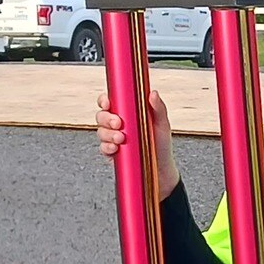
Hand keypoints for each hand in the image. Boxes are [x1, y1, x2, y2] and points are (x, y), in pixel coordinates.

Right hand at [95, 86, 178, 200]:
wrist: (161, 170)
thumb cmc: (161, 145)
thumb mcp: (162, 124)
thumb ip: (158, 108)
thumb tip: (154, 93)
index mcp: (128, 113)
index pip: (111, 102)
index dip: (105, 100)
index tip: (108, 103)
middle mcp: (118, 125)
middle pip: (102, 116)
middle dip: (107, 118)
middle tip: (118, 123)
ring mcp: (114, 139)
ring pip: (101, 131)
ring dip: (108, 134)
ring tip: (121, 138)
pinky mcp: (112, 153)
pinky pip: (103, 148)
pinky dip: (107, 147)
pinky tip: (116, 148)